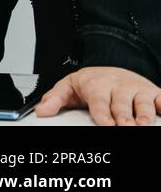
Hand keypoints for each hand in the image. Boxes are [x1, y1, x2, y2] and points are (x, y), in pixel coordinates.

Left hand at [36, 66, 159, 124]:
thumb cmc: (91, 82)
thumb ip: (55, 99)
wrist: (112, 65)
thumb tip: (41, 111)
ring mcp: (137, 89)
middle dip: (124, 116)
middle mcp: (118, 87)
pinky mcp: (153, 92)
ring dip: (143, 113)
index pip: (99, 102)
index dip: (103, 113)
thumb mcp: (69, 86)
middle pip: (121, 104)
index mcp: (96, 86)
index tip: (106, 124)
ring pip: (142, 102)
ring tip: (142, 123)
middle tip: (125, 127)